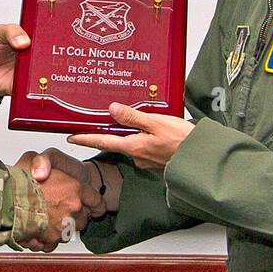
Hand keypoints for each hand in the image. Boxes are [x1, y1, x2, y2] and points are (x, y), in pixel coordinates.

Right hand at [13, 150, 92, 251]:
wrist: (1, 198)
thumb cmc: (16, 178)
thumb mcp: (33, 157)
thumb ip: (47, 161)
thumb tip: (46, 174)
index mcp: (75, 187)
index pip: (97, 201)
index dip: (93, 204)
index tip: (91, 206)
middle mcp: (73, 207)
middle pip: (83, 219)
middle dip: (73, 216)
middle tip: (58, 209)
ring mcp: (63, 224)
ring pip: (70, 232)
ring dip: (60, 228)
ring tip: (45, 219)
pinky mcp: (50, 238)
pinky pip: (55, 244)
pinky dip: (47, 241)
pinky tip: (38, 232)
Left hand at [67, 102, 194, 172]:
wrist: (201, 159)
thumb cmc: (182, 141)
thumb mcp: (156, 123)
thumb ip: (133, 117)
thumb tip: (112, 109)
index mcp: (133, 147)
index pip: (103, 141)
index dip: (86, 138)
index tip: (71, 137)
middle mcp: (137, 157)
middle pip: (118, 142)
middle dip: (114, 132)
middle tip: (109, 120)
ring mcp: (147, 161)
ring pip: (134, 145)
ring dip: (134, 135)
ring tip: (141, 122)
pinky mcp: (158, 162)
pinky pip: (146, 148)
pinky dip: (147, 140)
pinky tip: (156, 133)